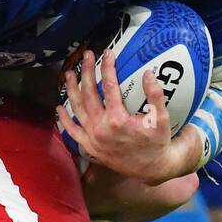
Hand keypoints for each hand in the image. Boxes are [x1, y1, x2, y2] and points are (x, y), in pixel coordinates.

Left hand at [57, 49, 202, 184]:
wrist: (151, 168)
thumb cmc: (157, 142)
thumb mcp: (161, 118)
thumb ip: (155, 95)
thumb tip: (148, 73)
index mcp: (118, 120)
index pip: (110, 86)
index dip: (108, 67)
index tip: (107, 53)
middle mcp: (101, 128)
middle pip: (89, 94)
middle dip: (87, 72)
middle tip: (86, 56)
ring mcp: (93, 138)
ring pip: (77, 109)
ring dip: (71, 90)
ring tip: (69, 74)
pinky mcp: (89, 147)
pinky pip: (72, 131)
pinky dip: (64, 120)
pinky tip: (60, 107)